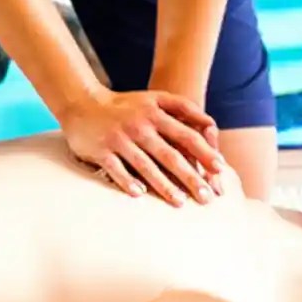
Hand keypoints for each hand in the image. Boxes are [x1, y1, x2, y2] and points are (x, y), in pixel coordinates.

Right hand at [60, 87, 224, 206]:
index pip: (186, 134)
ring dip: (164, 185)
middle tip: (207, 197)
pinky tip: (140, 194)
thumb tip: (211, 125)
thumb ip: (181, 108)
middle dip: (190, 177)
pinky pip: (116, 169)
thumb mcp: (153, 98)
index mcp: (155, 113)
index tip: (220, 169)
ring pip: (146, 165)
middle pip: (170, 154)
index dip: (204, 152)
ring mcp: (120, 138)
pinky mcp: (101, 149)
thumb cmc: (125, 105)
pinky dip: (128, 181)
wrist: (81, 102)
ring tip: (180, 202)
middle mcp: (139, 125)